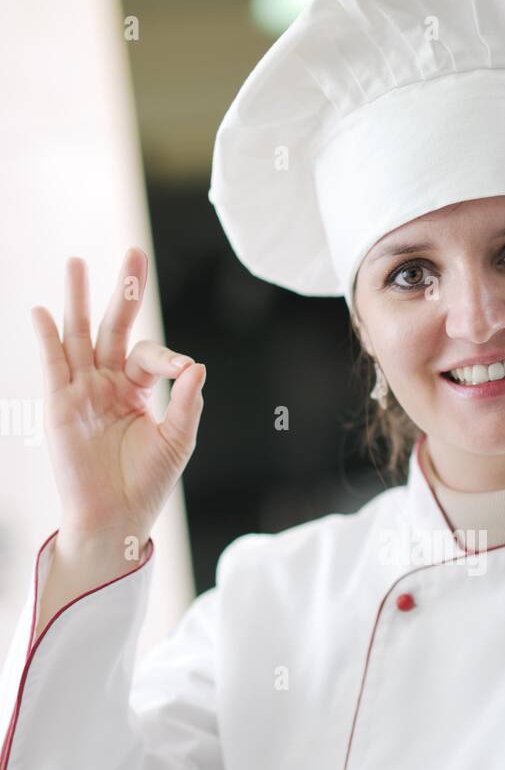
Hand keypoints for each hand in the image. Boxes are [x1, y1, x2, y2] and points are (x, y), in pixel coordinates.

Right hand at [31, 247, 205, 545]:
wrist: (115, 516)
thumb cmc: (147, 482)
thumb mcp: (177, 439)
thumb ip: (186, 401)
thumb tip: (196, 364)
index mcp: (135, 390)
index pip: (149, 354)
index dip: (166, 356)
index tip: (181, 369)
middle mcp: (106, 384)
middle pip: (114, 327)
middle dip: (124, 292)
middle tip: (134, 253)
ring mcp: (81, 390)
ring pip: (80, 336)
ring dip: (79, 300)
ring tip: (77, 263)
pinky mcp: (60, 404)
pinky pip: (54, 363)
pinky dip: (48, 336)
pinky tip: (43, 312)